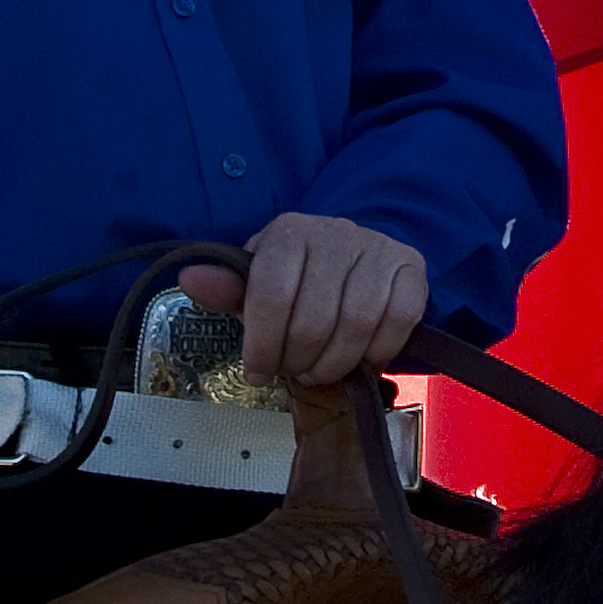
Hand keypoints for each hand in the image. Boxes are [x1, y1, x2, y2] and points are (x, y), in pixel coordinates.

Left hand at [183, 212, 430, 389]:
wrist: (355, 259)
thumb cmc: (299, 278)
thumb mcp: (258, 282)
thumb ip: (227, 288)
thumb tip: (190, 280)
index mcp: (290, 232)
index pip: (271, 296)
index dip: (262, 346)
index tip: (259, 372)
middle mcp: (336, 232)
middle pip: (313, 320)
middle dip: (298, 361)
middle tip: (294, 372)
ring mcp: (379, 248)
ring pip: (357, 325)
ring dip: (335, 364)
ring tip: (321, 370)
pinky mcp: (412, 269)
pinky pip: (397, 324)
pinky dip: (376, 353)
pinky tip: (360, 357)